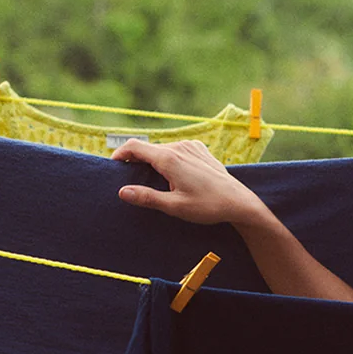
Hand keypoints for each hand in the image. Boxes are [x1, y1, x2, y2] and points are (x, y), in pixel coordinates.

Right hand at [112, 139, 270, 227]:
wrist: (239, 202)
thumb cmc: (208, 206)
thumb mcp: (175, 207)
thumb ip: (147, 198)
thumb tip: (122, 192)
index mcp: (169, 159)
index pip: (135, 146)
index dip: (120, 154)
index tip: (113, 166)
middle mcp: (179, 147)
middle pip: (148, 148)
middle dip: (136, 160)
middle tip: (129, 179)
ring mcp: (191, 147)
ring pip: (163, 149)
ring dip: (153, 161)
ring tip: (151, 181)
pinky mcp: (200, 150)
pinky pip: (177, 150)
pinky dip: (169, 159)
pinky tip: (173, 177)